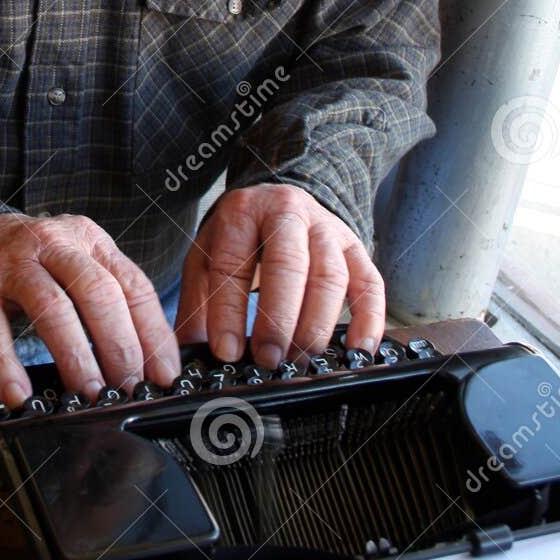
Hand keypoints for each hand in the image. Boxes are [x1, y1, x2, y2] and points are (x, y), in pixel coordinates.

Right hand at [0, 212, 181, 406]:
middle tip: (128, 387)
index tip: (164, 374)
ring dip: (75, 356)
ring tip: (88, 394)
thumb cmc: (35, 263)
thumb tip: (151, 358)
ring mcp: (12, 263)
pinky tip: (18, 394)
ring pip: (52, 308)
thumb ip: (111, 298)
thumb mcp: (78, 264)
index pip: (132, 285)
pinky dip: (6, 366)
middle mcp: (53, 244)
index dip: (152, 332)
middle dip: (119, 346)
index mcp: (89, 240)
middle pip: (98, 293)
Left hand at [176, 184, 384, 366]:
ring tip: (299, 359)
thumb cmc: (240, 238)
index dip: (229, 311)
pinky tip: (356, 349)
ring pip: (330, 276)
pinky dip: (368, 319)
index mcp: (242, 212)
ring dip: (315, 324)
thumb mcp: (207, 256)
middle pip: (287, 265)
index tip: (227, 352)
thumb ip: (197, 302)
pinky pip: (370, 283)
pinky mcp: (355, 247)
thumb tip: (189, 355)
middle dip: (278, 319)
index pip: (233, 263)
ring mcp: (327, 228)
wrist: (278, 200)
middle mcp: (287, 213)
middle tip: (268, 359)